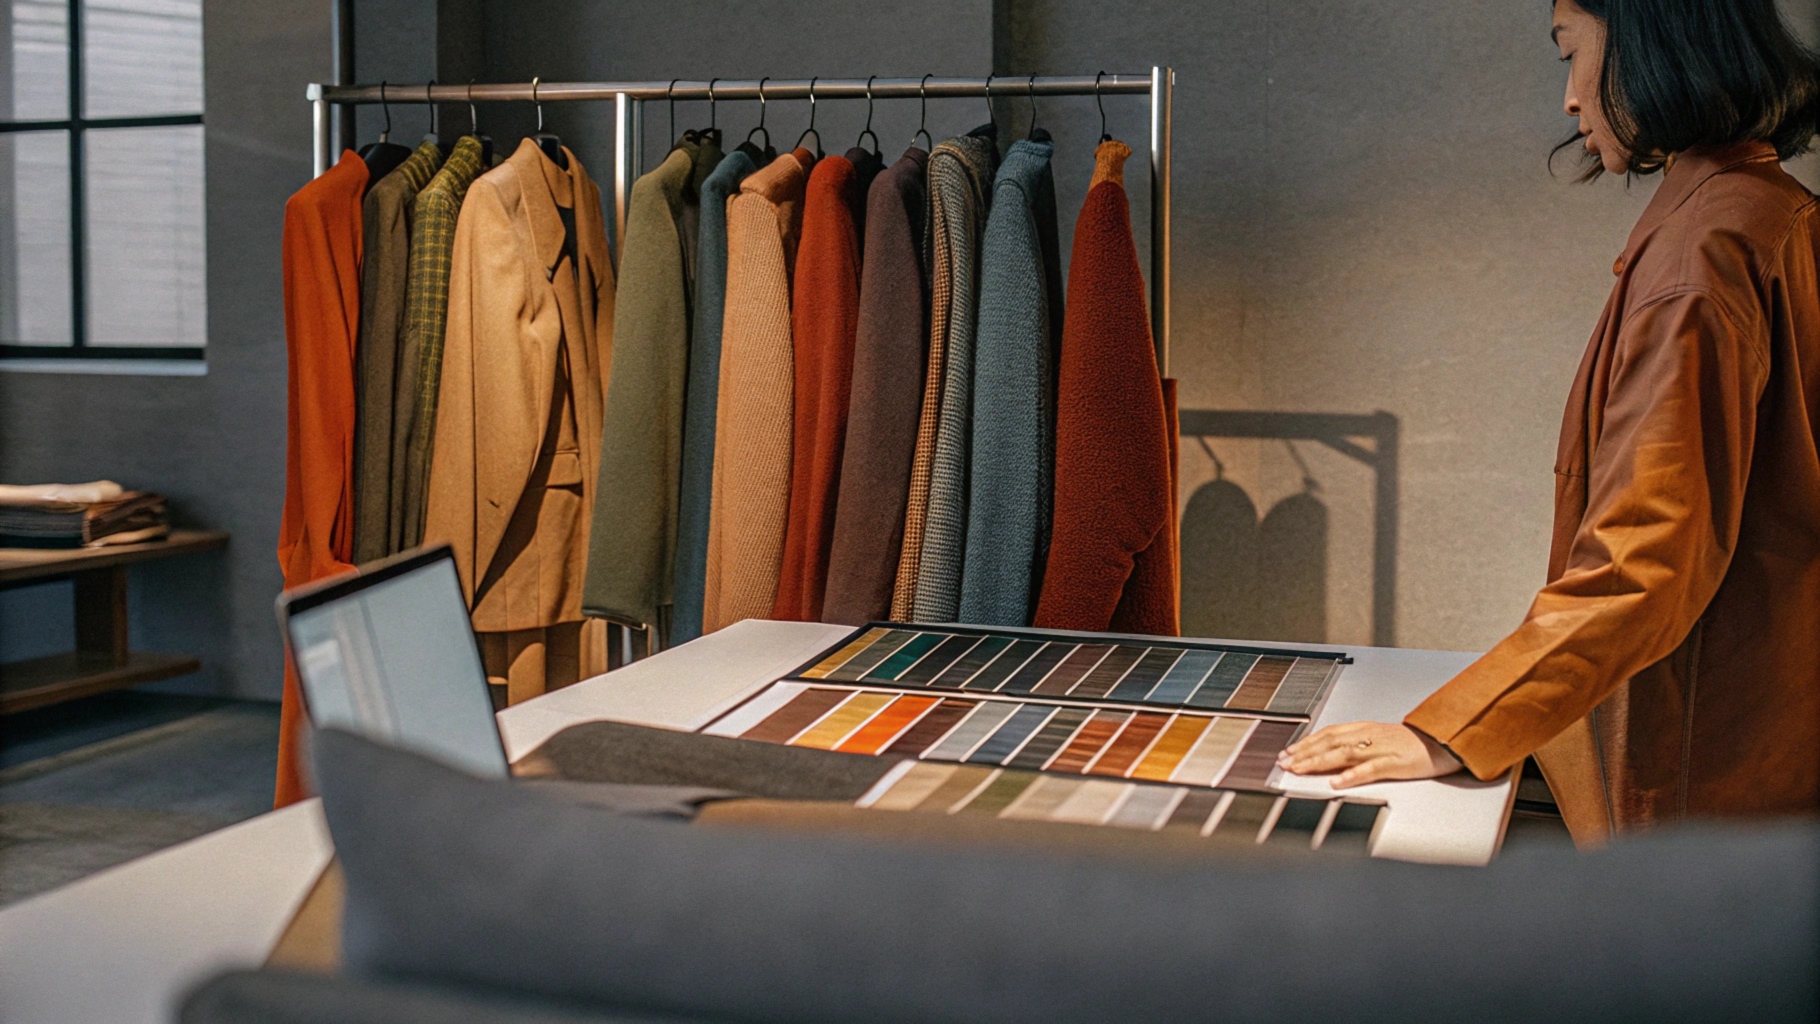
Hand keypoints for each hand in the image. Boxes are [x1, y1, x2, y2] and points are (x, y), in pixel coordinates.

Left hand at [1276, 721, 1462, 788]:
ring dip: (1319, 761)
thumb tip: (1331, 759)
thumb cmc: (1414, 743)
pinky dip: (1352, 775)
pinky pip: (1371, 769)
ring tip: (1300, 769)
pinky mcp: (1396, 763)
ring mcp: (1382, 749)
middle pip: (1330, 742)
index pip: (1328, 733)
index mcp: (1365, 729)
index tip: (1287, 752)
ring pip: (1344, 753)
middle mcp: (1370, 736)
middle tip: (1284, 762)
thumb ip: (1358, 747)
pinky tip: (1337, 782)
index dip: (1306, 742)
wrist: (1446, 741)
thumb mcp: (1381, 740)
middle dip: (1304, 752)